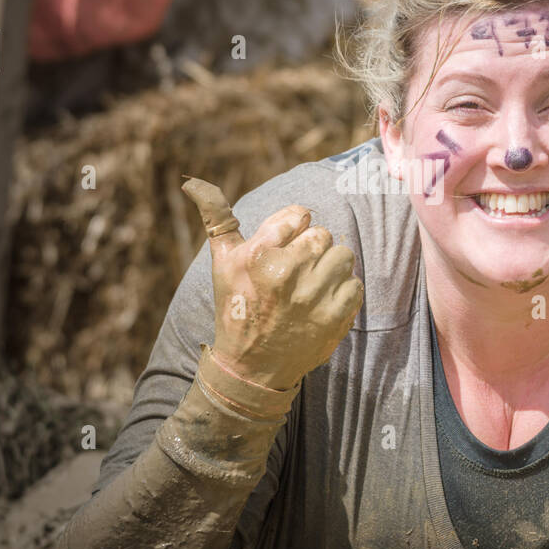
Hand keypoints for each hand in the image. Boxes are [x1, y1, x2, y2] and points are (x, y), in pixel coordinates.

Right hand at [182, 178, 363, 391]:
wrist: (251, 367)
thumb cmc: (236, 306)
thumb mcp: (223, 260)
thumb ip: (217, 217)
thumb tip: (193, 182)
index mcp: (259, 253)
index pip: (299, 215)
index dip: (293, 231)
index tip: (283, 251)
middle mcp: (287, 271)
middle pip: (324, 234)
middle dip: (312, 251)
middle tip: (295, 274)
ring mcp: (314, 295)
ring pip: (343, 256)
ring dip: (331, 270)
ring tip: (310, 288)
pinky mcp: (336, 315)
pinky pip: (355, 284)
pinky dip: (343, 293)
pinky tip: (321, 305)